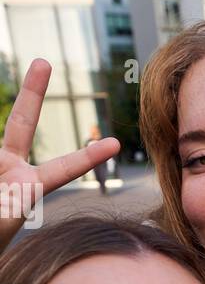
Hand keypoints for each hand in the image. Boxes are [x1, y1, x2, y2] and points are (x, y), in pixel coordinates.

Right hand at [0, 60, 119, 244]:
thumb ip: (9, 204)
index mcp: (28, 189)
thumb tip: (9, 182)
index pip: (62, 170)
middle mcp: (11, 170)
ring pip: (1, 148)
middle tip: (43, 62)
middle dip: (33, 93)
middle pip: (21, 124)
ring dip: (0, 185)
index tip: (114, 144)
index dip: (87, 158)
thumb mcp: (5, 221)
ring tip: (1, 193)